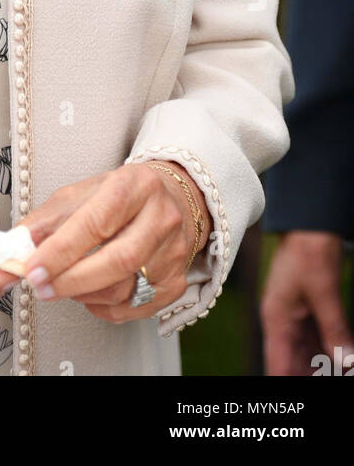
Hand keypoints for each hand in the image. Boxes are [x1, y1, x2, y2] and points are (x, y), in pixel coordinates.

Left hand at [18, 161, 209, 321]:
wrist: (168, 198)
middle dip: (71, 280)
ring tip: (64, 284)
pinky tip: (91, 293)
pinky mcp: (177, 281)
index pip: (95, 222)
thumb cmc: (118, 196)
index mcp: (133, 185)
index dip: (61, 251)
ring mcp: (173, 252)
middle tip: (41, 287)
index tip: (32, 269)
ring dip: (84, 294)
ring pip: (126, 289)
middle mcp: (160, 217)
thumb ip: (45, 220)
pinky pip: (136, 308)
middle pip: (117, 260)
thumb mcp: (79, 193)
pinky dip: (104, 308)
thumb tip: (14, 250)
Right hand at [260, 231, 353, 375]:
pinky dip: (330, 353)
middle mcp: (282, 321)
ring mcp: (295, 315)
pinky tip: (341, 362)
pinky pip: (318, 341)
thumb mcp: (324, 292)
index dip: (285, 382)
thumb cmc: (308, 251)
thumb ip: (334, 329)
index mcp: (275, 318)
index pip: (278, 364)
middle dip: (307, 376)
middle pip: (292, 362)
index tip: (295, 400)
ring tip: (339, 373)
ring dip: (321, 368)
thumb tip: (346, 363)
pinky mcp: (308, 310)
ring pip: (307, 354)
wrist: (310, 222)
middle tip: (327, 383)